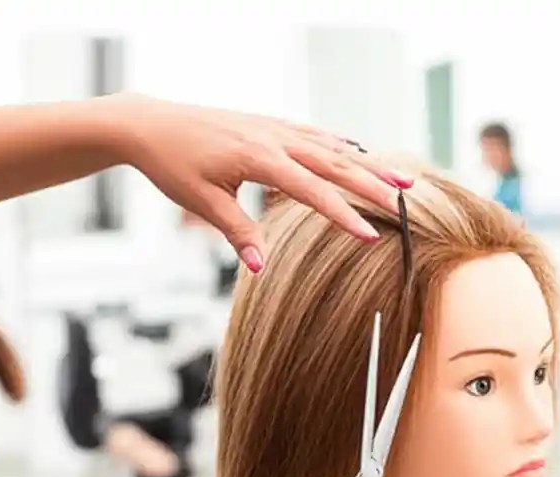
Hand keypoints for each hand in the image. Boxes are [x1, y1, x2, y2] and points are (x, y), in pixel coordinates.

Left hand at [103, 93, 413, 273]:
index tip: (370, 237)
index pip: (312, 190)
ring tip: (404, 179)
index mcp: (258, 158)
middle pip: (335, 163)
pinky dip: (344, 146)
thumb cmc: (174, 165)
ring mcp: (275, 128)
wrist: (152, 124)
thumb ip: (237, 232)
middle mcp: (273, 138)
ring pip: (333, 146)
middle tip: (407, 202)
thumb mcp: (201, 203)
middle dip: (373, 184)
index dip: (342, 215)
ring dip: (369, 163)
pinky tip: (363, 155)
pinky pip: (317, 135)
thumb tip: (261, 269)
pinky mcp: (272, 125)